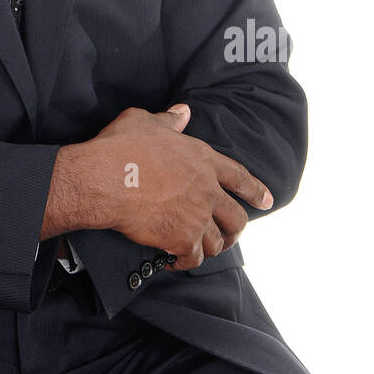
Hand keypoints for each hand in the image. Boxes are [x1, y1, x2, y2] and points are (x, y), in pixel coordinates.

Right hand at [91, 103, 273, 269]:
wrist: (105, 178)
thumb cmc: (121, 147)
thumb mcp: (145, 121)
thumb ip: (169, 120)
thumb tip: (183, 112)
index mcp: (203, 159)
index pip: (239, 176)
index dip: (255, 190)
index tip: (267, 201)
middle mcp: (207, 189)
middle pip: (236, 218)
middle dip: (234, 230)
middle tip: (228, 236)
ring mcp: (198, 216)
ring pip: (217, 242)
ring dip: (209, 248)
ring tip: (197, 250)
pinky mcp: (182, 239)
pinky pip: (193, 258)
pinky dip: (185, 262)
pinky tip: (174, 261)